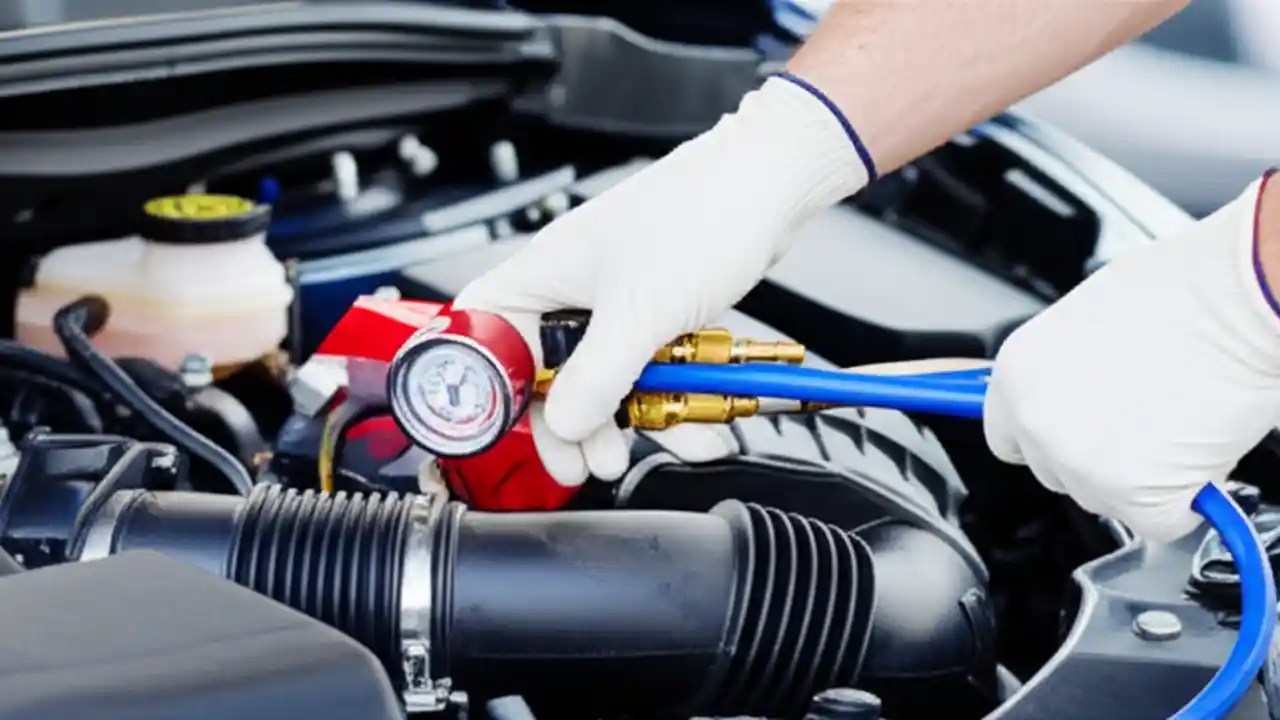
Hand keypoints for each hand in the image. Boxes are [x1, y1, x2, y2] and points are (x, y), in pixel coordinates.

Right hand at [455, 75, 870, 485]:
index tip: (518, 427)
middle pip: (546, 373)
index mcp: (541, 275)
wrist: (771, 185)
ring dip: (625, 421)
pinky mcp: (654, 310)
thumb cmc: (701, 213)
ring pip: (602, 378)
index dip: (491, 388)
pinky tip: (694, 426)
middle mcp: (570, 288)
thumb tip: (567, 424)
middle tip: (587, 460)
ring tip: (642, 451)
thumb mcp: (640, 312)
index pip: (483, 338)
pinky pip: (646, 369)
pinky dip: (667, 402)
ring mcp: (613, 301)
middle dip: (571, 422)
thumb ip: (598, 376)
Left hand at [984, 172, 1279, 541]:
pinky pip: (1161, 520)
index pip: (1008, 437)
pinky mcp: (1134, 495)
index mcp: (1017, 373)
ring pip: (1105, 498)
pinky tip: (1201, 449)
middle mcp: (1036, 422)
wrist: (1242, 301)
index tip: (1076, 439)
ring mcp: (1080, 463)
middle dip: (1100, 460)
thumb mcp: (1093, 324)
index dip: (1048, 441)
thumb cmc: (1186, 293)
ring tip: (1180, 417)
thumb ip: (1070, 374)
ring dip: (1142, 477)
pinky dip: (1187, 501)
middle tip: (1148, 420)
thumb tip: (1083, 402)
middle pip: (1056, 473)